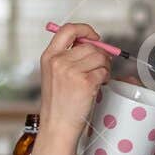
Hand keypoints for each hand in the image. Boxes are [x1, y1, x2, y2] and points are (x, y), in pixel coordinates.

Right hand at [37, 22, 111, 142]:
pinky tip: (98, 85)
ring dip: (104, 66)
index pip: (68, 29)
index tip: (94, 37)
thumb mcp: (54, 74)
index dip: (84, 29)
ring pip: (100, 57)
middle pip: (90, 45)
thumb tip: (92, 43)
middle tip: (100, 66)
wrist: (57, 126)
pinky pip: (104, 71)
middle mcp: (59, 61)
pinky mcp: (86, 82)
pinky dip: (106, 77)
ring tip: (98, 78)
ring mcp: (72, 71)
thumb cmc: (58, 104)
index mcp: (49, 56)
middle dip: (100, 54)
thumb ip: (67, 57)